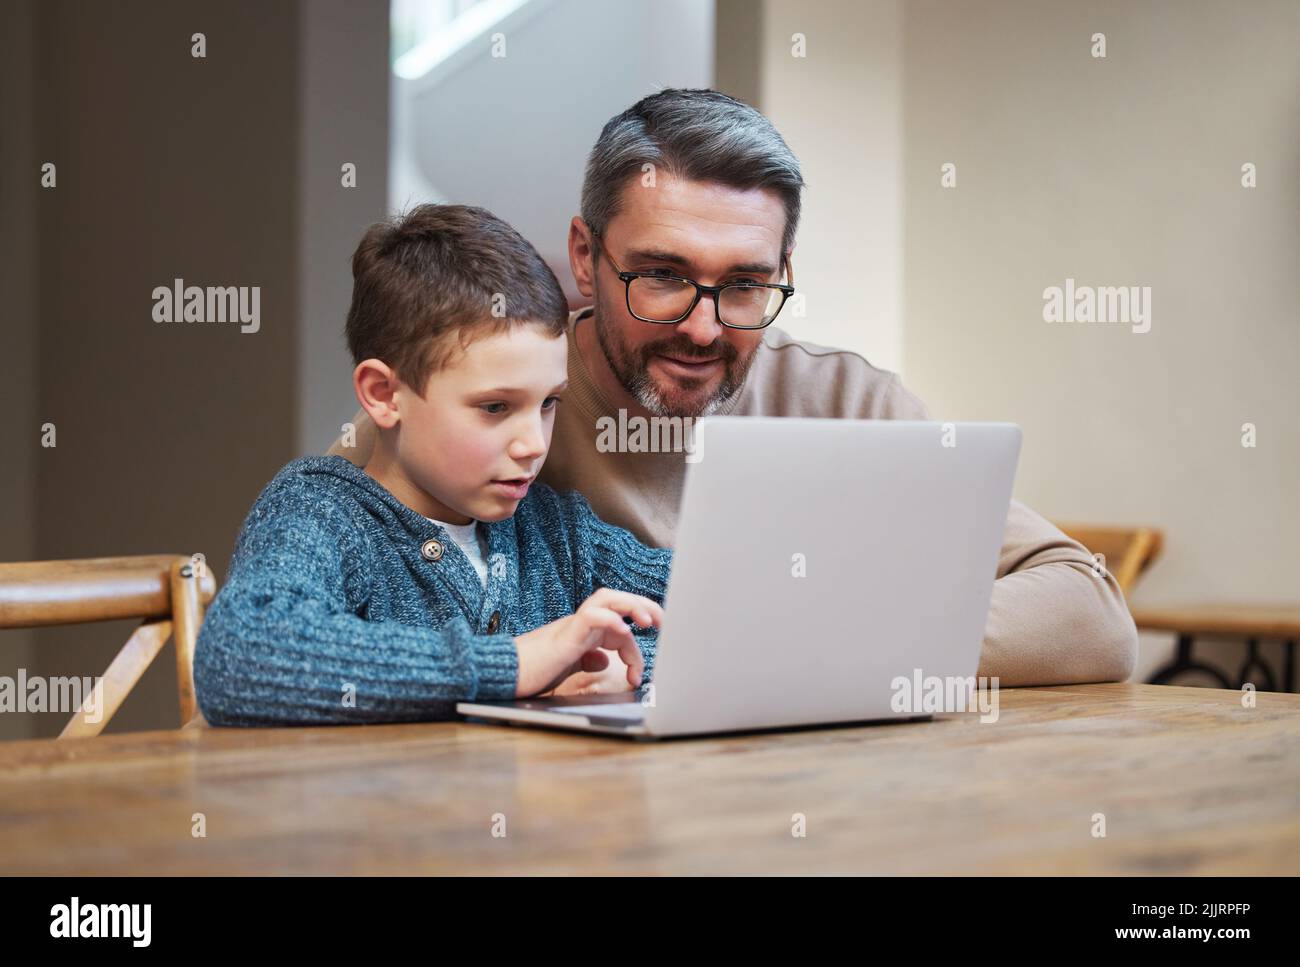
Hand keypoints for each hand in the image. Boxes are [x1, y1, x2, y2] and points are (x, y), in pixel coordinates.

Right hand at [514, 588, 662, 697]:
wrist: (503, 675)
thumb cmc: (532, 673)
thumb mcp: (567, 670)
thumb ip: (586, 662)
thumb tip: (603, 660)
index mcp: (583, 633)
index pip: (618, 630)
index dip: (635, 651)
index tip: (638, 675)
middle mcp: (580, 624)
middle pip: (616, 600)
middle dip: (643, 606)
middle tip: (662, 622)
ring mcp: (572, 626)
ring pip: (606, 599)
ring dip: (631, 605)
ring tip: (649, 620)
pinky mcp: (564, 635)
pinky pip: (591, 616)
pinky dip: (611, 620)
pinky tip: (625, 632)